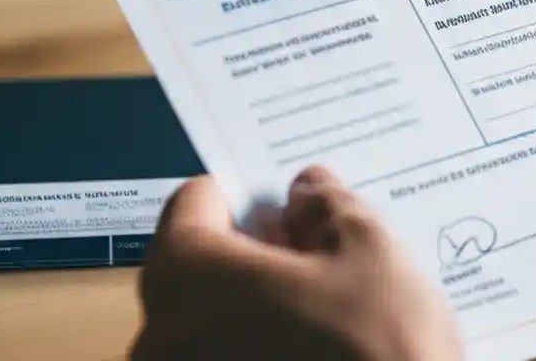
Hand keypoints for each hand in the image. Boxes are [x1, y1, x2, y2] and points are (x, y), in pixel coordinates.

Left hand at [133, 167, 460, 360]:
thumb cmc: (376, 345)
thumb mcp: (368, 249)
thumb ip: (326, 207)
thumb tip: (304, 192)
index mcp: (186, 275)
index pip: (193, 203)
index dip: (248, 196)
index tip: (294, 210)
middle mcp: (159, 337)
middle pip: (198, 268)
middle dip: (256, 257)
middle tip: (324, 263)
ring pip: (211, 324)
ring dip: (258, 312)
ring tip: (329, 320)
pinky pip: (226, 360)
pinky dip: (259, 352)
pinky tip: (319, 356)